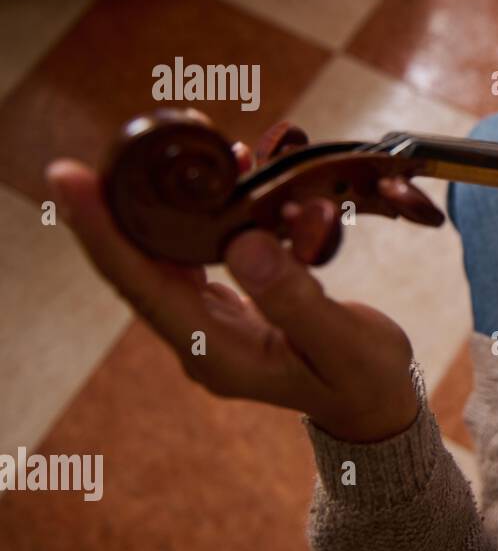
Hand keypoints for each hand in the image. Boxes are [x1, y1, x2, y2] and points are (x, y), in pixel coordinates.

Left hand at [44, 138, 432, 443]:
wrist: (374, 405)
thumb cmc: (364, 379)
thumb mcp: (343, 343)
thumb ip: (295, 298)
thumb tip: (245, 244)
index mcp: (218, 356)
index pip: (142, 286)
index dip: (102, 232)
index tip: (69, 179)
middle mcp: (199, 340)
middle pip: (138, 267)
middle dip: (119, 204)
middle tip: (116, 145)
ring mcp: (208, 325)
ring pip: (166, 256)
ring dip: (169, 202)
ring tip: (180, 149)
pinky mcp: (225, 308)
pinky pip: (199, 254)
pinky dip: (209, 214)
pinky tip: (230, 178)